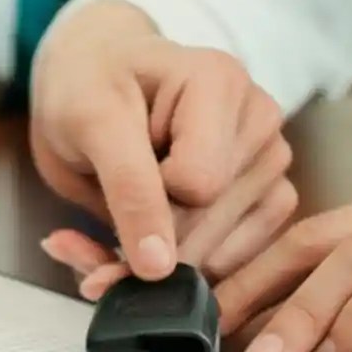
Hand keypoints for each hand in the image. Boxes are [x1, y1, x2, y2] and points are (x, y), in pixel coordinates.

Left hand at [31, 0, 294, 291]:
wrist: (93, 78)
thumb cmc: (89, 89)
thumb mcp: (90, 125)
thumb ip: (128, 190)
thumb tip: (159, 268)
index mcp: (222, 83)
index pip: (199, 185)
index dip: (146, 201)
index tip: (112, 175)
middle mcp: (260, 120)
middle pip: (212, 222)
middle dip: (145, 247)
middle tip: (81, 241)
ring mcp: (270, 160)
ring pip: (223, 253)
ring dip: (155, 265)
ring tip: (115, 229)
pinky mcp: (269, 197)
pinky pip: (235, 261)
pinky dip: (180, 272)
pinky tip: (146, 242)